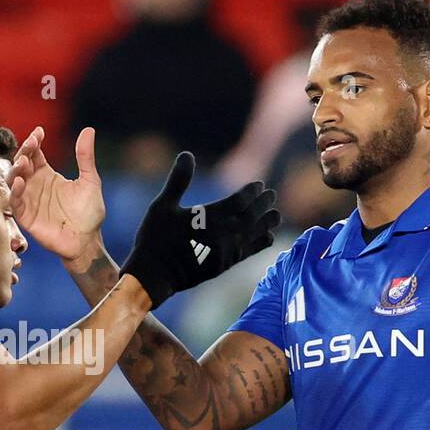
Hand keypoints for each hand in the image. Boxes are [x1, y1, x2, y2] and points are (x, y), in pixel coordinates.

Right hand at [8, 126, 105, 260]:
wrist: (88, 240)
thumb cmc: (89, 212)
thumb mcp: (90, 180)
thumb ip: (85, 157)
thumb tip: (88, 130)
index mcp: (47, 174)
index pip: (35, 153)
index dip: (34, 141)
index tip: (39, 132)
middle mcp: (35, 185)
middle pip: (21, 163)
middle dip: (23, 152)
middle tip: (31, 146)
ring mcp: (29, 200)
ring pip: (13, 180)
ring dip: (15, 169)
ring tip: (23, 162)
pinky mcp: (26, 217)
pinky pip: (15, 202)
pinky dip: (14, 191)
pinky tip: (19, 182)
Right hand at [119, 152, 279, 307]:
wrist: (154, 275)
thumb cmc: (155, 238)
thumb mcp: (162, 205)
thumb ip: (178, 180)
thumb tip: (187, 154)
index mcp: (210, 216)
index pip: (241, 200)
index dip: (252, 191)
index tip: (259, 185)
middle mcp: (223, 233)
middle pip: (252, 215)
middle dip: (263, 204)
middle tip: (271, 196)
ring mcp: (226, 251)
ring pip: (254, 234)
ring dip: (266, 223)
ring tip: (276, 216)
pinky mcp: (224, 265)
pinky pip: (249, 252)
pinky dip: (260, 243)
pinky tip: (267, 237)